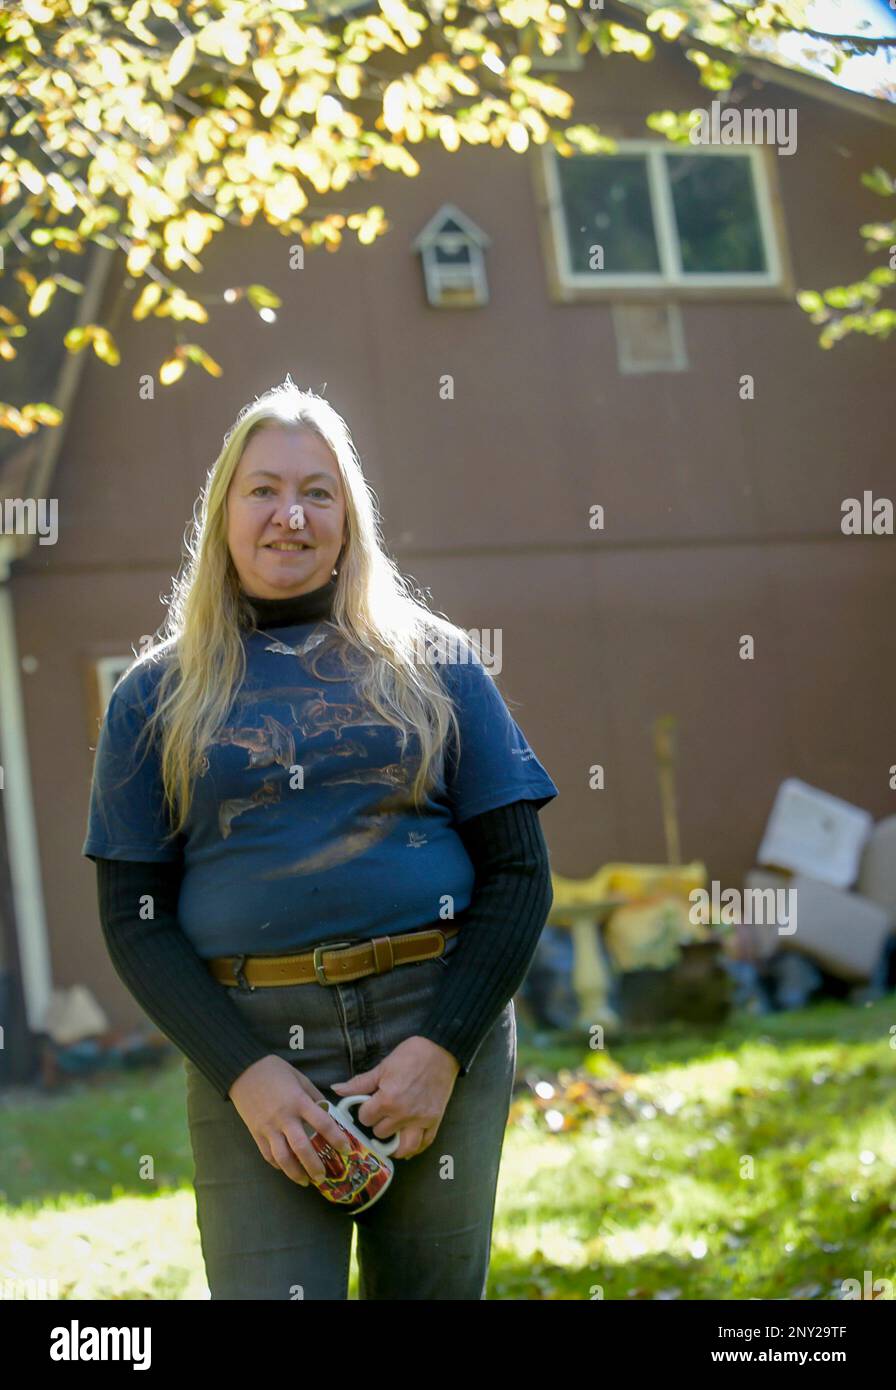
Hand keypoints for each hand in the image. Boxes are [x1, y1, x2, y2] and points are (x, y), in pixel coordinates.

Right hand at [228, 1054, 353, 1186]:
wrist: (243, 1070)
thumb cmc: (275, 1071)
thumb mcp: (300, 1078)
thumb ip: (314, 1095)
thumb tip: (327, 1111)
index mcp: (299, 1102)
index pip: (322, 1124)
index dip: (337, 1139)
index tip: (346, 1150)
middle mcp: (284, 1118)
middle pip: (302, 1148)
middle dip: (315, 1165)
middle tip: (324, 1177)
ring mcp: (268, 1128)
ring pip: (283, 1157)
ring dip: (296, 1173)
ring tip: (306, 1181)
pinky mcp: (255, 1133)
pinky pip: (268, 1155)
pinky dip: (278, 1165)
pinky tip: (287, 1169)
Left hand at [330, 1036, 460, 1159]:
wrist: (440, 1050)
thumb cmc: (410, 1055)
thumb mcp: (382, 1067)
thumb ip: (359, 1083)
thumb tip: (336, 1090)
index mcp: (388, 1100)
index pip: (365, 1118)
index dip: (365, 1111)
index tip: (371, 1104)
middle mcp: (404, 1115)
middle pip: (380, 1133)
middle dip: (379, 1123)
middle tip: (383, 1112)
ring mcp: (421, 1121)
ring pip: (402, 1148)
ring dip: (394, 1143)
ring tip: (391, 1136)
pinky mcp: (435, 1121)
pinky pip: (424, 1145)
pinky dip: (414, 1148)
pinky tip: (407, 1144)